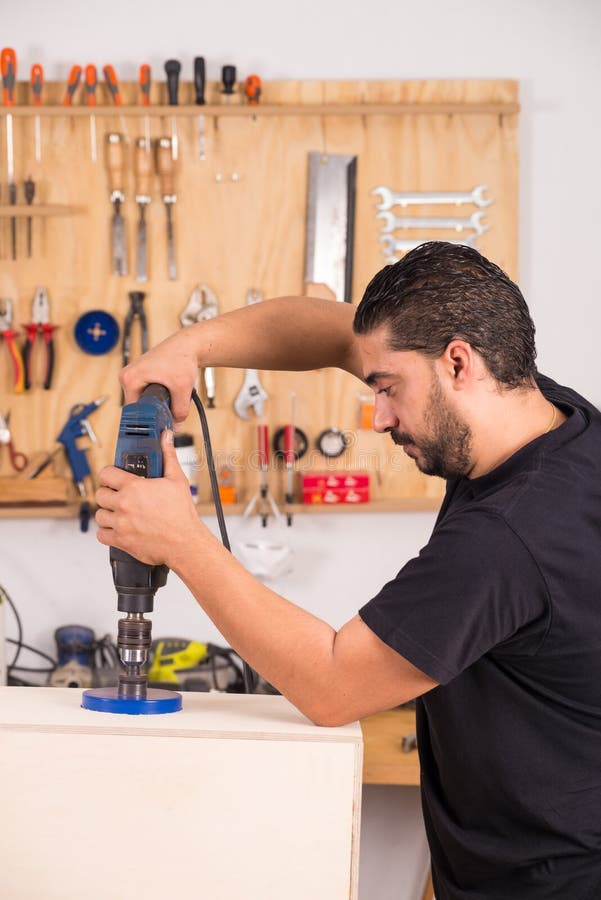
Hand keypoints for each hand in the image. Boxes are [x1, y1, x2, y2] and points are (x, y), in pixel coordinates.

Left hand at [95, 429, 202, 567]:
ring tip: (119, 512)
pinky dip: (107, 532)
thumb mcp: (177, 480)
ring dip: (107, 513)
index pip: (106, 474)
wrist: (185, 543)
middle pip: (100, 494)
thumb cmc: (182, 515)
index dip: (109, 474)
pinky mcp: (120, 540)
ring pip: (99, 515)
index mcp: (134, 487)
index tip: (114, 478)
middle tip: (118, 495)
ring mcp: (120, 524)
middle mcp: (124, 505)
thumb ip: (168, 456)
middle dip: (108, 493)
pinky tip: (118, 527)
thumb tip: (166, 438)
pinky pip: (101, 534)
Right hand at [120, 328, 199, 427]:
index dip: (149, 418)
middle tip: (171, 405)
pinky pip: (146, 394)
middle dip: (155, 410)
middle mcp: (127, 376)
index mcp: (129, 378)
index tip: (162, 421)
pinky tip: (169, 391)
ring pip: (144, 401)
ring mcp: (133, 376)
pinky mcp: (141, 376)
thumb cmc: (181, 357)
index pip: (134, 410)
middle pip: (139, 407)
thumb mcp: (182, 388)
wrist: (187, 345)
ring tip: (171, 394)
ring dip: (157, 403)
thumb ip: (179, 410)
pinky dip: (157, 397)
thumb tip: (176, 426)